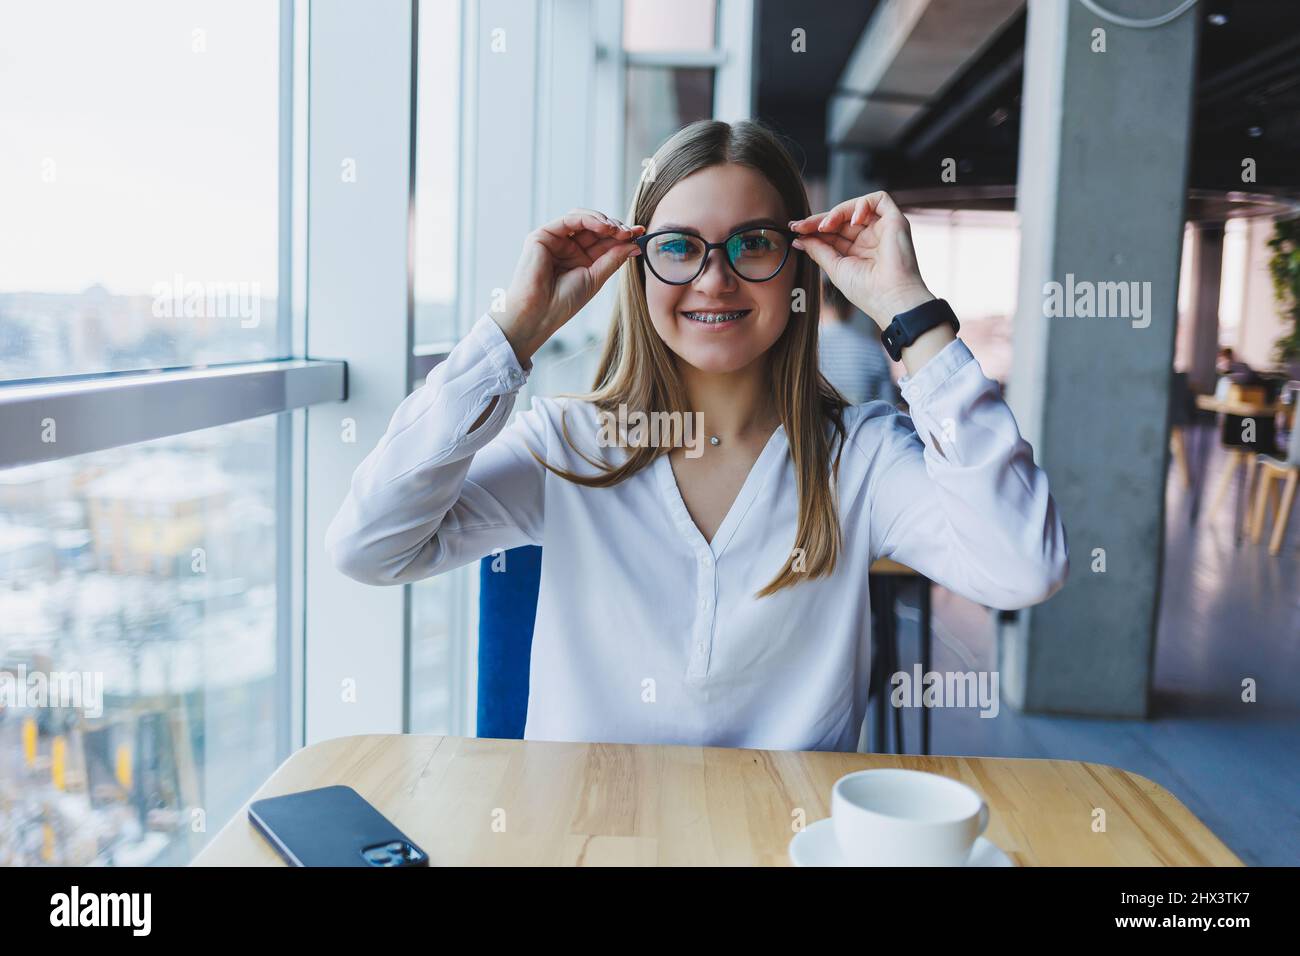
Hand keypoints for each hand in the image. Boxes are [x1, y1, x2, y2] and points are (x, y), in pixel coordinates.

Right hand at [495, 209, 643, 364]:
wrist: (539, 314)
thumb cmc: (563, 303)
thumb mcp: (596, 277)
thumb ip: (614, 258)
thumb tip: (636, 244)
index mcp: (580, 259)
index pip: (603, 241)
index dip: (622, 236)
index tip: (640, 234)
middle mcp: (567, 248)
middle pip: (595, 227)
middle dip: (616, 227)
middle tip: (632, 233)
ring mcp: (555, 240)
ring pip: (584, 218)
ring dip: (605, 221)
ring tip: (619, 231)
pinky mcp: (543, 235)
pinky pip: (571, 219)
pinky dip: (590, 219)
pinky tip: (605, 227)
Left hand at [789, 191, 934, 329]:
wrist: (891, 298)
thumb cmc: (866, 290)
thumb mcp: (835, 268)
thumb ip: (819, 250)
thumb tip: (800, 239)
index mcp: (857, 251)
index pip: (833, 232)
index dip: (814, 228)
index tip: (795, 230)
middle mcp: (870, 238)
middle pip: (842, 218)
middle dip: (820, 220)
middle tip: (801, 226)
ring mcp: (883, 228)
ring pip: (857, 206)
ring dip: (837, 212)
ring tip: (825, 226)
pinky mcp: (896, 220)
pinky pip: (879, 199)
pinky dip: (862, 205)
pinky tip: (853, 221)